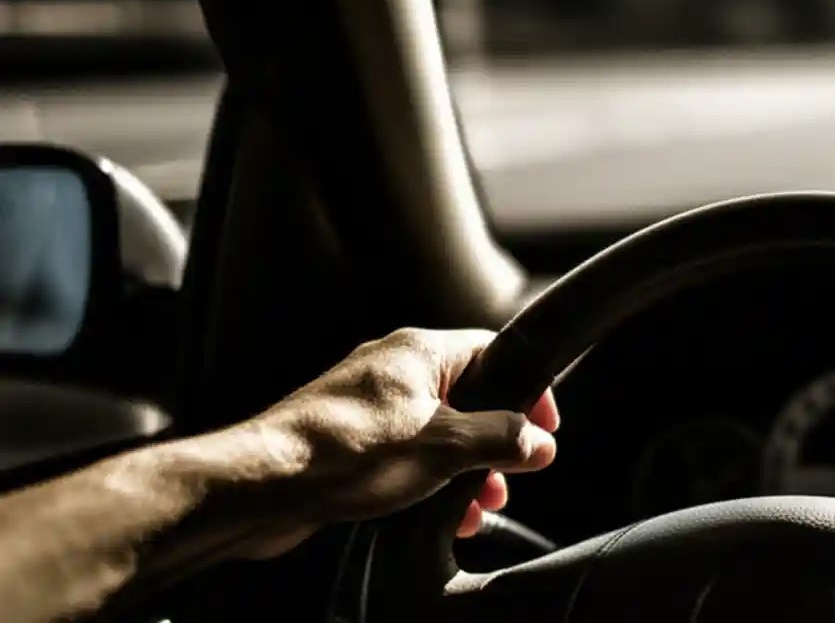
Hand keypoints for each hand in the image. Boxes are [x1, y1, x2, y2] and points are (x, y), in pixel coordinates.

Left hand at [241, 328, 558, 556]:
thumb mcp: (444, 446)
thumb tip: (540, 440)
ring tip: (477, 504)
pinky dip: (429, 478)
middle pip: (468, 395)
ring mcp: (369, 405)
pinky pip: (406, 452)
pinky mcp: (349, 441)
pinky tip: (438, 512)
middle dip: (495, 440)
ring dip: (464, 467)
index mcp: (420, 352)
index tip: (545, 426)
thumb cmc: (343, 451)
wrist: (262, 485)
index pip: (493, 350)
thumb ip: (500, 439)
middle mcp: (393, 370)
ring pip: (438, 430)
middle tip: (509, 474)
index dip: (526, 388)